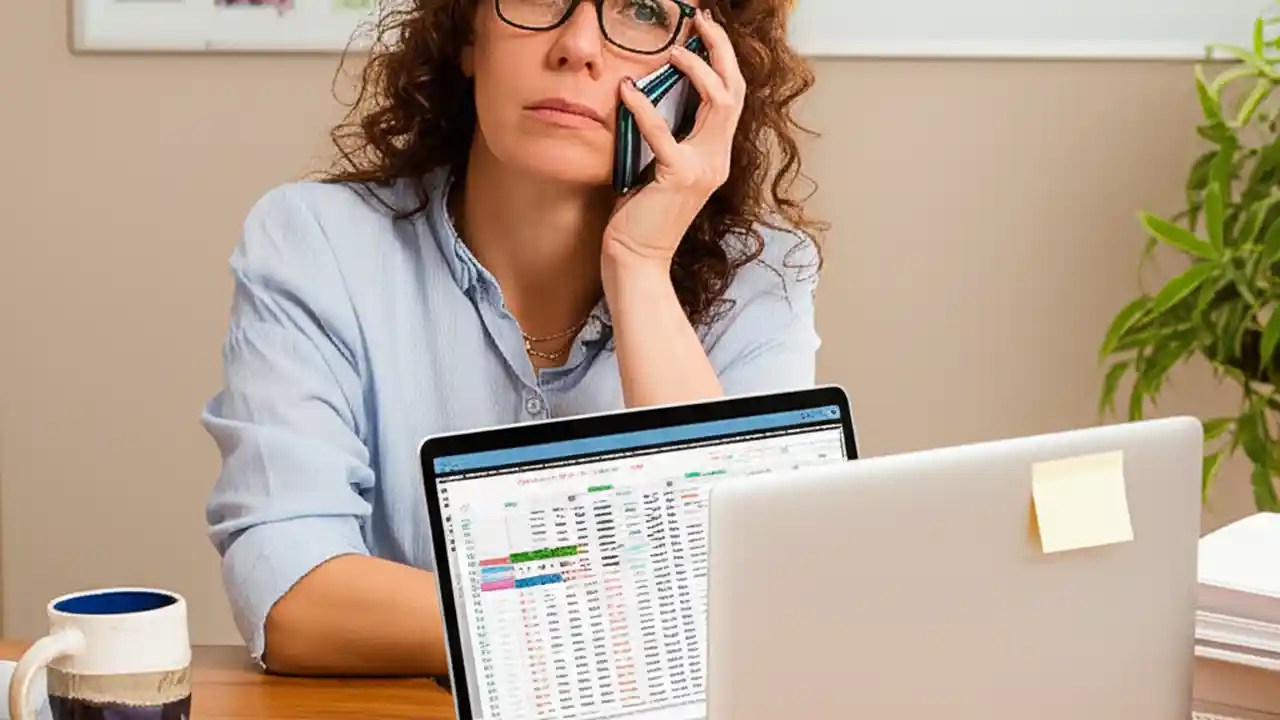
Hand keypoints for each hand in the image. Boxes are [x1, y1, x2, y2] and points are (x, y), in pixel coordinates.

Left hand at [602, 8, 746, 269]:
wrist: (637, 258)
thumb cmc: (641, 215)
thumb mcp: (659, 167)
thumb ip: (665, 136)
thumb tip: (647, 94)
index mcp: (716, 155)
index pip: (732, 98)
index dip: (723, 61)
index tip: (706, 31)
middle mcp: (718, 159)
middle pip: (735, 91)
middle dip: (721, 50)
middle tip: (701, 22)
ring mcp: (703, 169)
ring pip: (718, 103)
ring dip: (696, 69)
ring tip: (673, 51)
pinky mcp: (678, 177)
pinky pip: (664, 132)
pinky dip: (644, 107)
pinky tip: (626, 90)